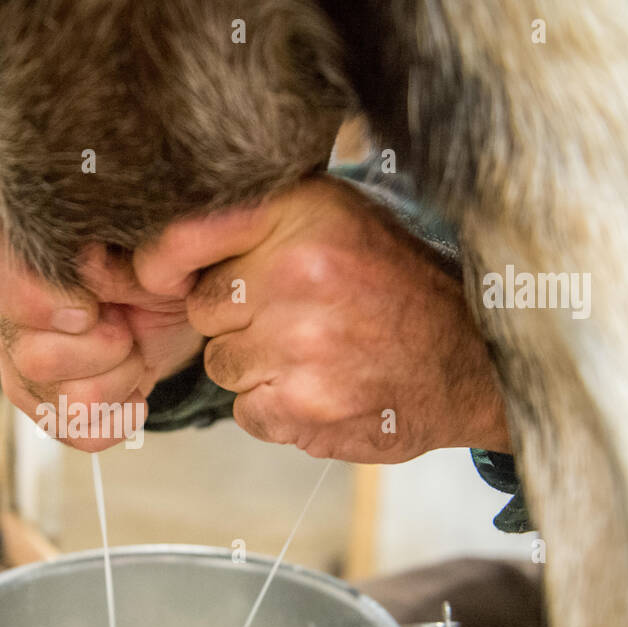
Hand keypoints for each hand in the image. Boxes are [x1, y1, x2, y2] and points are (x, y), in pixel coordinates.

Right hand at [0, 215, 203, 451]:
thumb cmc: (152, 270)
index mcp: (16, 250)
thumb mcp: (148, 251)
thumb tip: (88, 262)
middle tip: (126, 325)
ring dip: (122, 379)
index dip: (37, 298)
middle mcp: (4, 310)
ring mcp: (17, 365)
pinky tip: (129, 387)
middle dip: (107, 348)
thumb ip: (116, 257)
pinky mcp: (40, 408)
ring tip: (131, 352)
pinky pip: (81, 433)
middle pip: (36, 360)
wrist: (173, 312)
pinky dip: (121, 415)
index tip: (89, 309)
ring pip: (69, 404)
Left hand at [133, 176, 510, 461]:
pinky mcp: (304, 408)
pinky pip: (247, 412)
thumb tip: (153, 247)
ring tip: (317, 353)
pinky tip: (326, 388)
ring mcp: (301, 345)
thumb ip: (254, 218)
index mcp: (302, 214)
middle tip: (295, 316)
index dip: (169, 263)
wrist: (474, 360)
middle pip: (202, 311)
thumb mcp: (334, 217)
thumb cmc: (392, 285)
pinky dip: (278, 410)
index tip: (171, 276)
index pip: (183, 236)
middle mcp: (298, 272)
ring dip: (258, 368)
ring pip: (222, 366)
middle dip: (236, 320)